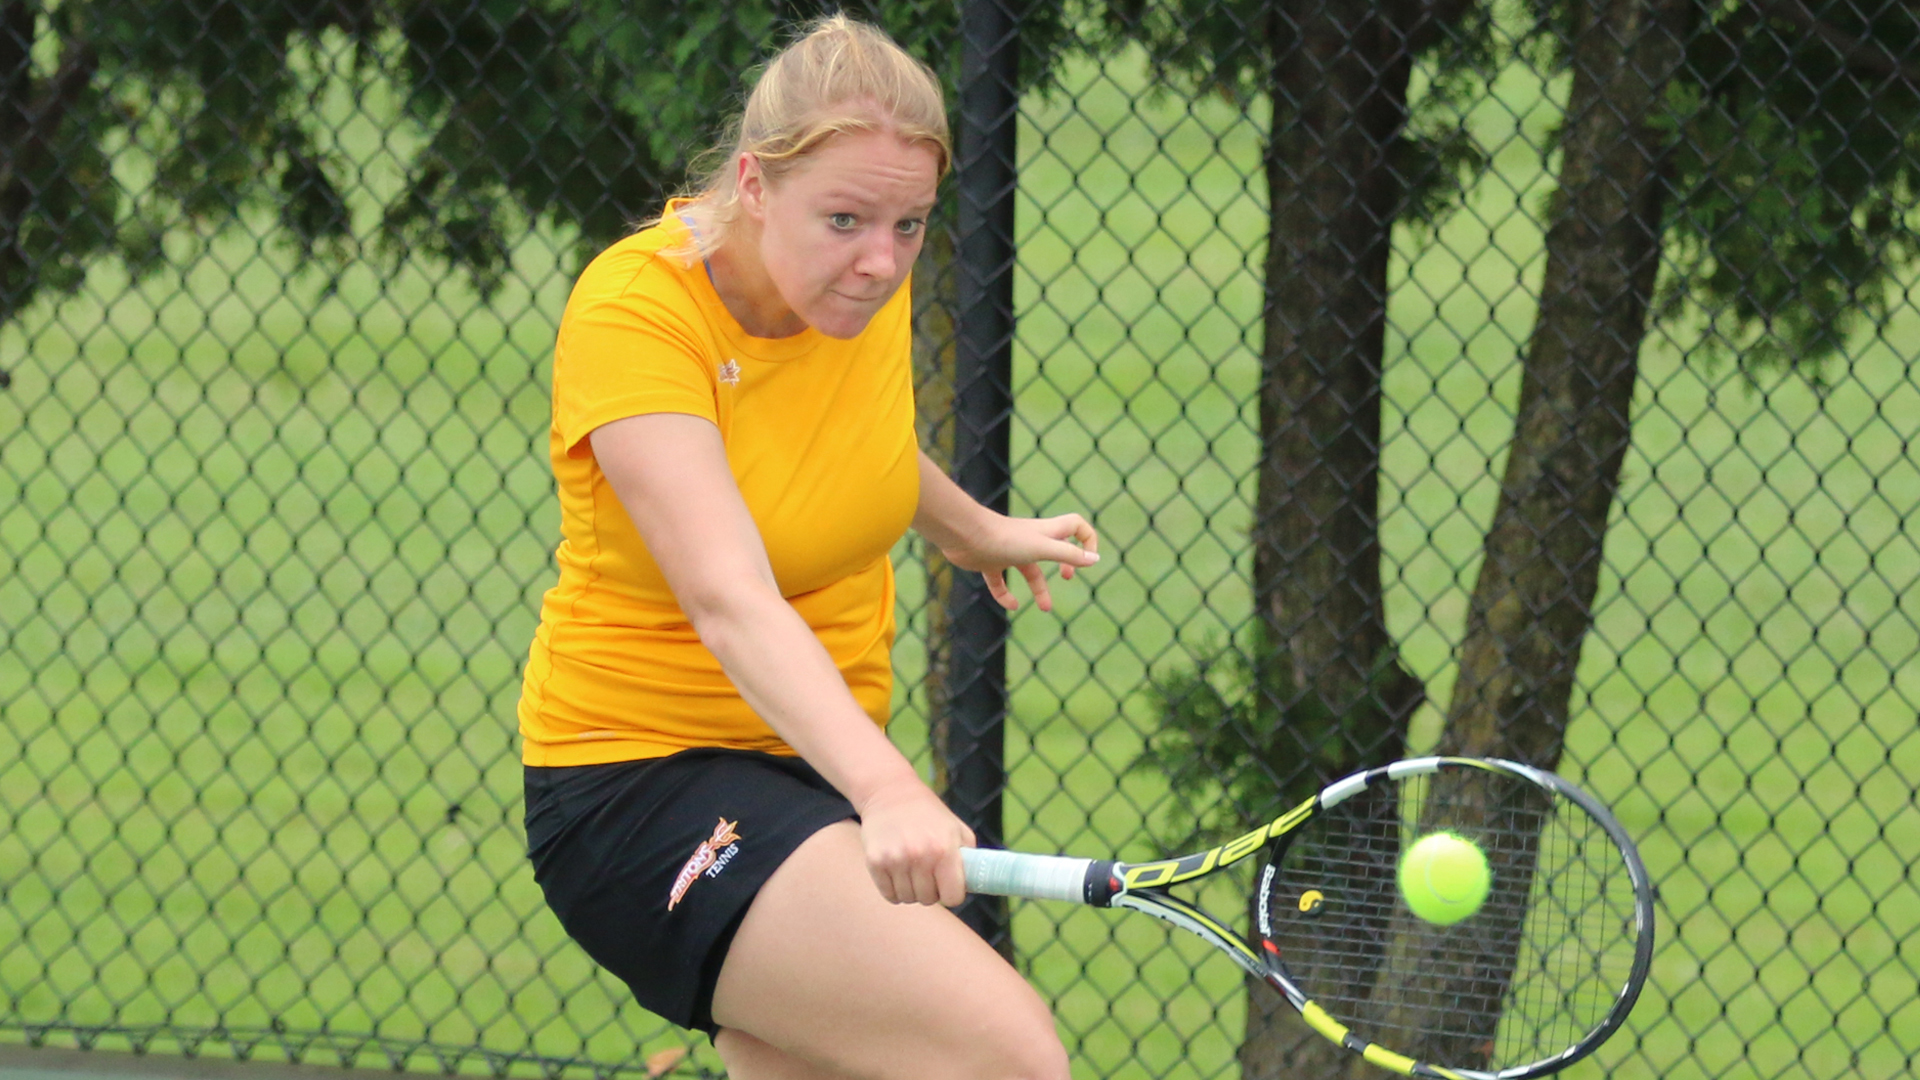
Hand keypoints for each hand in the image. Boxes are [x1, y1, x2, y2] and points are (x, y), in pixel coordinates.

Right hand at [855, 780, 976, 906]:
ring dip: (911, 889)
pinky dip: (893, 889)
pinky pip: (889, 894)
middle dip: (930, 890)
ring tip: (911, 869)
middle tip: (927, 872)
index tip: (948, 885)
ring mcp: (895, 859)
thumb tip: (975, 885)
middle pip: (928, 899)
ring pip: (907, 898)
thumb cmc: (929, 815)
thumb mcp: (957, 829)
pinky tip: (896, 871)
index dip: (952, 893)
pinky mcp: (875, 861)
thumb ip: (969, 858)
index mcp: (944, 849)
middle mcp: (920, 856)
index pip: (953, 897)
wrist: (892, 793)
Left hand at [938, 512, 1098, 612]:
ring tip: (1045, 608)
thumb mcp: (1043, 548)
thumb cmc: (1005, 538)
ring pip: (1029, 570)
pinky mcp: (990, 562)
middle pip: (1054, 550)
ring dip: (1039, 589)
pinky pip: (1000, 581)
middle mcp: (1029, 540)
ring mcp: (1009, 551)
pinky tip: (1011, 606)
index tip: (1087, 559)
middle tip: (1067, 578)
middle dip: (1065, 564)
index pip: (1075, 526)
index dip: (1087, 539)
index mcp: (1046, 532)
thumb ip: (1068, 554)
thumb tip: (1095, 560)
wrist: (965, 535)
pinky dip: (1005, 595)